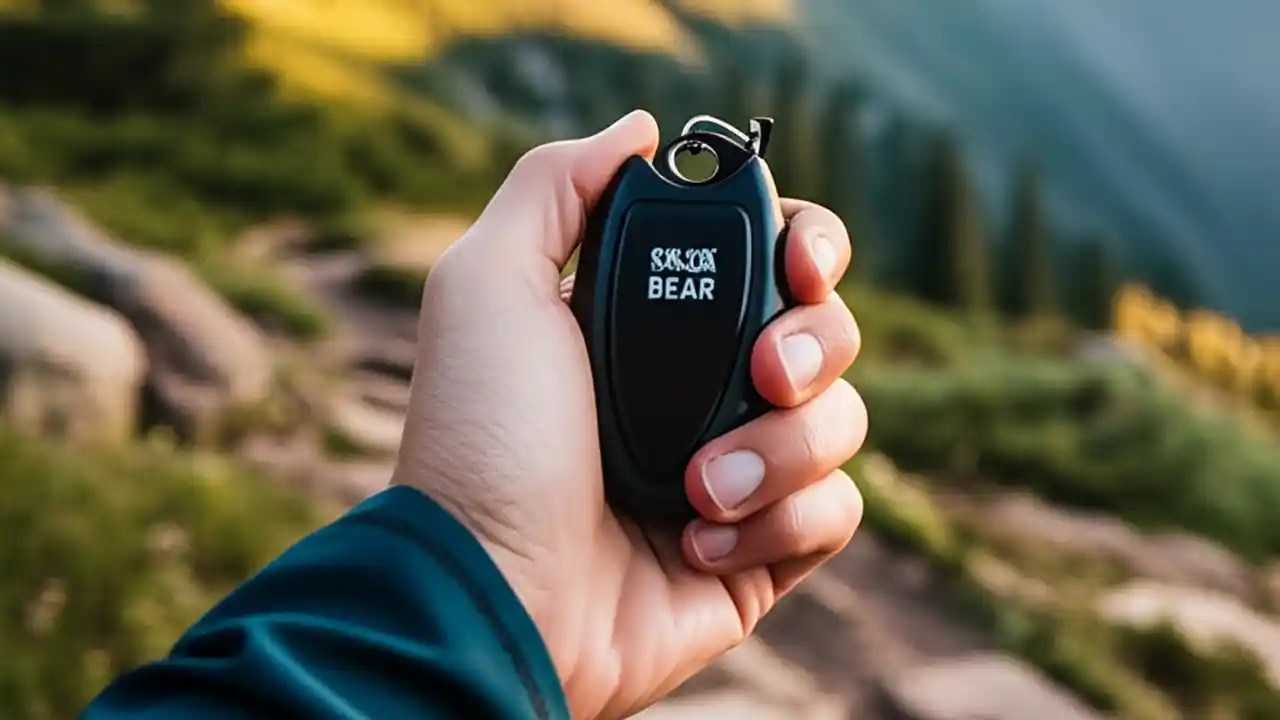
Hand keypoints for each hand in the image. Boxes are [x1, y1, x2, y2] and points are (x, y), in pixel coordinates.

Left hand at [392, 111, 865, 717]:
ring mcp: (739, 471)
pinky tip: (699, 541)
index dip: (810, 245)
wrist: (493, 591)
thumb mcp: (488, 284)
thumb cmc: (483, 440)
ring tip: (695, 487)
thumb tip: (640, 132)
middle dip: (816, 342)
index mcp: (654, 321)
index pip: (774, 256)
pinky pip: (836, 512)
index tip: (800, 261)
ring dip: (780, 448)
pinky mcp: (763, 551)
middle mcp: (704, 387)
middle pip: (831, 329)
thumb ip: (557, 187)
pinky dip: (780, 520)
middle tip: (764, 371)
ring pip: (843, 421)